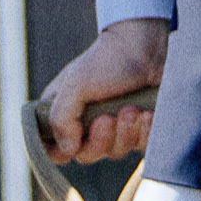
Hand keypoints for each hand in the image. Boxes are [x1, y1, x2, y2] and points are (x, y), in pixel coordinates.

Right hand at [36, 18, 170, 164]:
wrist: (146, 46)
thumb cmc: (107, 60)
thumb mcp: (75, 85)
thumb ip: (61, 118)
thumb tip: (68, 149)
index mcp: (66, 113)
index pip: (54, 149)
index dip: (63, 152)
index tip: (77, 140)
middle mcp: (88, 124)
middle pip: (88, 155)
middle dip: (101, 139)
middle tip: (109, 118)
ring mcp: (116, 127)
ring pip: (116, 152)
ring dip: (125, 131)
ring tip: (132, 109)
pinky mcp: (140, 128)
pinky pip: (141, 145)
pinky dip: (145, 132)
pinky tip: (147, 113)